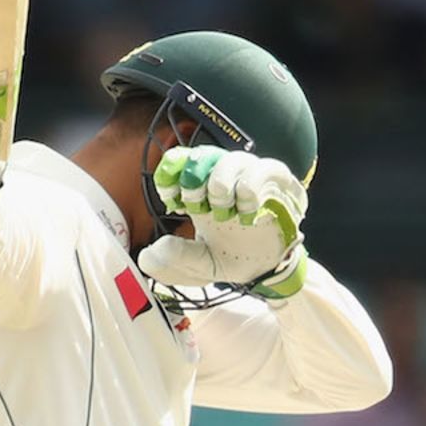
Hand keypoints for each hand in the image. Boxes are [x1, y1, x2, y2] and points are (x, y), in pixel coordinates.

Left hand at [138, 147, 308, 297]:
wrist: (268, 270)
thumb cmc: (233, 257)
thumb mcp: (199, 267)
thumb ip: (173, 263)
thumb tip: (147, 255)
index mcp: (200, 192)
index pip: (180, 162)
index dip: (170, 173)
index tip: (170, 198)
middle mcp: (224, 178)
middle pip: (202, 155)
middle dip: (193, 179)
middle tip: (195, 206)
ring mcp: (250, 177)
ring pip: (231, 160)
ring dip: (221, 186)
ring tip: (223, 213)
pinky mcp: (277, 183)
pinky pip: (264, 169)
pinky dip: (250, 189)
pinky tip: (247, 213)